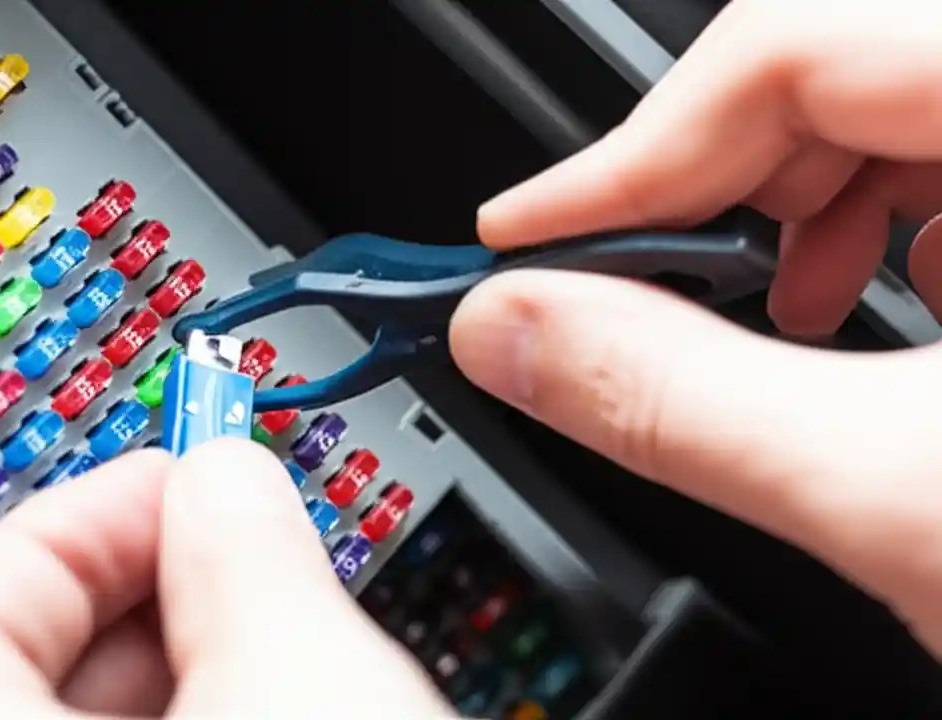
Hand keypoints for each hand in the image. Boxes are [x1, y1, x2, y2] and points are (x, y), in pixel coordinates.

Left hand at [0, 440, 449, 716]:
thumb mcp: (306, 689)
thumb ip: (252, 552)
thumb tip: (230, 477)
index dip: (99, 508)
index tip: (197, 472)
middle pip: (36, 664)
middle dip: (168, 591)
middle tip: (263, 553)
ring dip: (205, 671)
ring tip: (301, 648)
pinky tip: (293, 712)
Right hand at [451, 0, 941, 657]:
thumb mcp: (903, 497)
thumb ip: (679, 404)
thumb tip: (506, 334)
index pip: (788, 43)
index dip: (629, 150)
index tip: (524, 235)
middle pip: (833, 67)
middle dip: (713, 184)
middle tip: (631, 279)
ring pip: (901, 109)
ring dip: (804, 210)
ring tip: (770, 308)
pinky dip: (890, 227)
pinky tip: (880, 313)